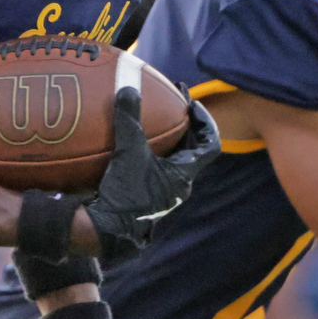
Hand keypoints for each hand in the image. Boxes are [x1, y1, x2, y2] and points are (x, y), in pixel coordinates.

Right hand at [82, 88, 219, 261]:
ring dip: (168, 139)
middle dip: (186, 126)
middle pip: (193, 150)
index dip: (207, 122)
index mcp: (184, 175)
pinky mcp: (147, 196)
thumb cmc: (125, 194)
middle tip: (173, 105)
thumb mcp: (127, 153)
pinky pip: (156, 168)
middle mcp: (179, 185)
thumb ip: (129, 120)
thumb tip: (128, 87)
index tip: (193, 105)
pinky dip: (150, 152)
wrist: (106, 231)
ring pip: (174, 160)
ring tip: (155, 120)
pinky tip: (131, 142)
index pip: (211, 145)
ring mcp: (163, 192)